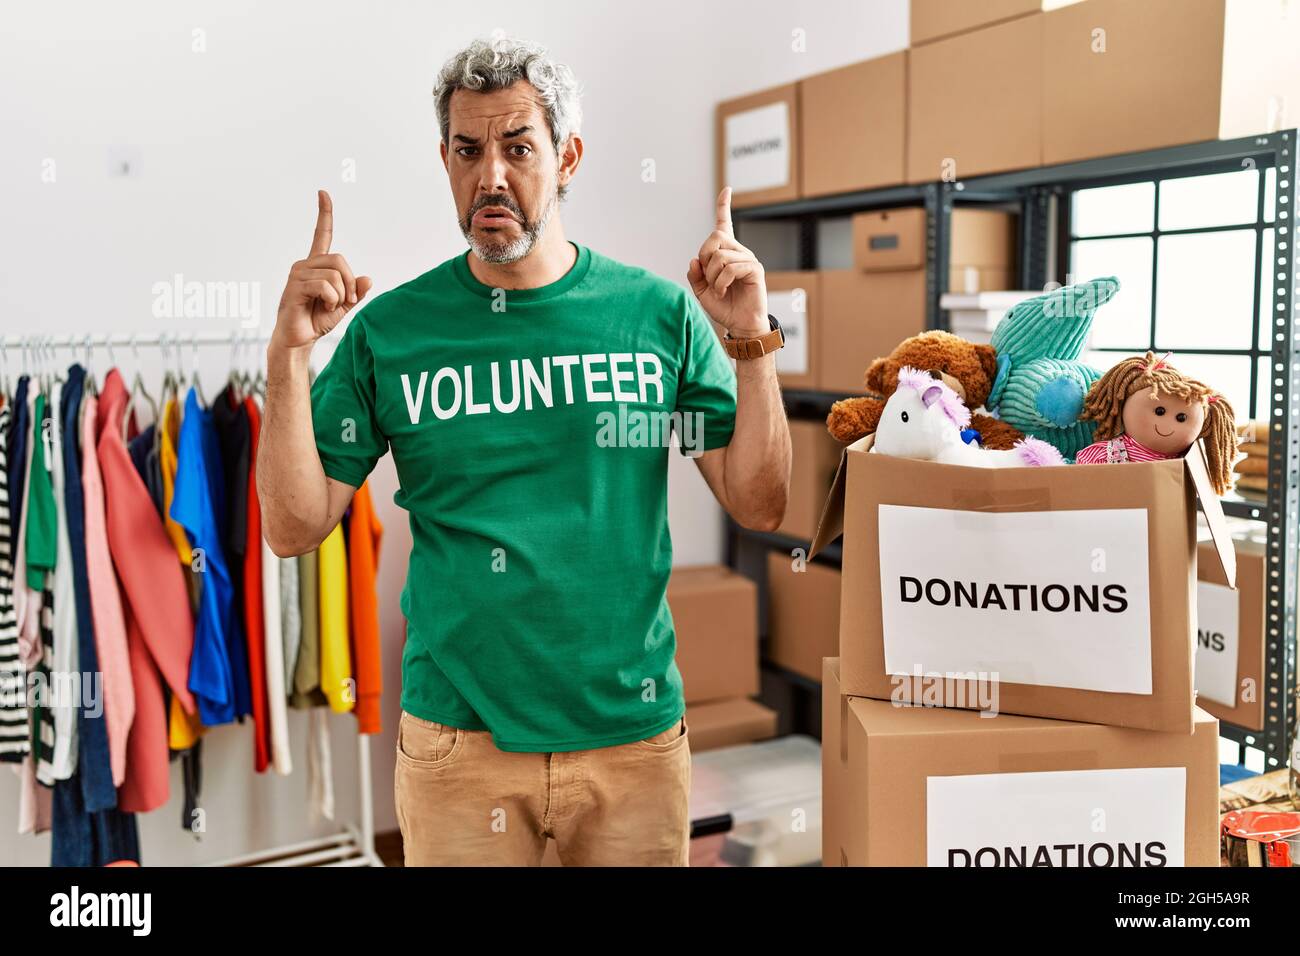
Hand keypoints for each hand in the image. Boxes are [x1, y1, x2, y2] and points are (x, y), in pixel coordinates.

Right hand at [272, 190, 373, 350]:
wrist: (299, 339)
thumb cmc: (317, 320)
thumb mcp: (344, 305)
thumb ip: (356, 291)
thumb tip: (368, 278)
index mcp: (316, 265)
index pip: (321, 235)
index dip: (324, 214)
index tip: (323, 193)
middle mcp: (305, 264)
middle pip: (340, 259)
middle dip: (349, 282)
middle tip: (345, 301)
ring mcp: (298, 273)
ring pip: (335, 274)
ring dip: (341, 295)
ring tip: (329, 306)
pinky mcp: (295, 286)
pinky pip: (326, 286)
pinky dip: (332, 299)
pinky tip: (322, 307)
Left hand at [687, 186, 767, 336]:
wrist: (739, 324)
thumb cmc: (723, 307)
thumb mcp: (701, 291)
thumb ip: (695, 275)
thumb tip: (694, 260)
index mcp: (725, 253)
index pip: (724, 224)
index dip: (724, 206)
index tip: (726, 189)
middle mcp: (738, 251)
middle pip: (714, 238)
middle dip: (704, 258)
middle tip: (707, 277)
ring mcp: (748, 259)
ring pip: (721, 256)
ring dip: (712, 277)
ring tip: (717, 290)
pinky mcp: (755, 270)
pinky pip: (732, 267)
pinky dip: (721, 282)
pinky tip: (723, 291)